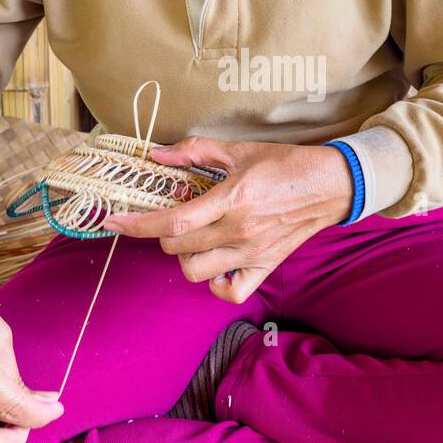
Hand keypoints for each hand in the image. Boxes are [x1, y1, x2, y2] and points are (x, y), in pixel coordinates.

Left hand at [105, 137, 353, 302]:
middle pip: (177, 248)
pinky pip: (230, 292)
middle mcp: (238, 231)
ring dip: (185, 257)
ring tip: (194, 240)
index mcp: (230, 200)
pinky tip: (215, 266)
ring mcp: (251, 254)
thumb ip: (195, 151)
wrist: (329, 185)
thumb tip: (158, 155)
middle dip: (163, 235)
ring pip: (196, 273)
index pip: (172, 222)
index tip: (112, 221)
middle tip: (172, 219)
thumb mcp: (239, 150)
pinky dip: (215, 285)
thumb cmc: (285, 165)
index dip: (136, 225)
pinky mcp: (265, 267)